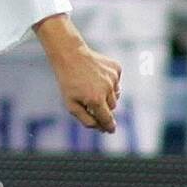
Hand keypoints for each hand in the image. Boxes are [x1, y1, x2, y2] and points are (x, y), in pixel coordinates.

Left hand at [34, 14, 121, 132]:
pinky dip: (110, 82)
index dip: (109, 127)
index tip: (111, 130)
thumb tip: (100, 128)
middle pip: (112, 107)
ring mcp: (113, 78)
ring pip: (116, 95)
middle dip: (103, 107)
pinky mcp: (116, 69)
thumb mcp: (71, 104)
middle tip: (91, 100)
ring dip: (107, 95)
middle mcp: (108, 89)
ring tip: (92, 87)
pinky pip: (117, 82)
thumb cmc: (69, 82)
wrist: (71, 55)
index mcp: (96, 100)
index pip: (107, 119)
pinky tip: (98, 76)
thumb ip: (86, 119)